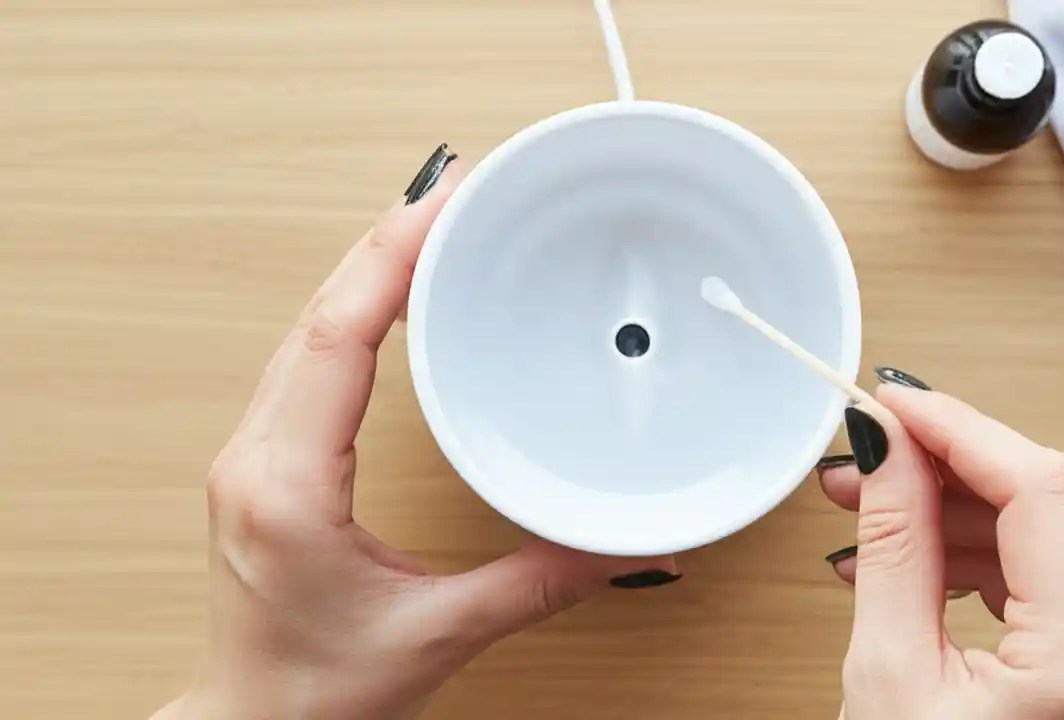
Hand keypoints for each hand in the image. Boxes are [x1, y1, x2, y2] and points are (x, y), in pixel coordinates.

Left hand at [152, 145, 677, 719]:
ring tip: (432, 223)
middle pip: (318, 312)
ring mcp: (253, 454)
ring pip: (306, 328)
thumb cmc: (314, 696)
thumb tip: (624, 547)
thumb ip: (540, 582)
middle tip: (458, 191)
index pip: (336, 337)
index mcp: (288, 485)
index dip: (390, 259)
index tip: (443, 205)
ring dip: (366, 268)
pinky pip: (306, 357)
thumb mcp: (439, 635)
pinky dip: (352, 310)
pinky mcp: (266, 460)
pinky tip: (388, 294)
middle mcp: (257, 455)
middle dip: (387, 240)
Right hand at [817, 368, 1063, 718]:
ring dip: (956, 501)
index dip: (958, 427)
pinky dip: (976, 548)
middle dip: (952, 458)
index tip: (890, 402)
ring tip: (866, 503)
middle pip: (1054, 497)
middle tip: (869, 444)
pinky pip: (1045, 572)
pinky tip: (910, 549)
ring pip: (1049, 528)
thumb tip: (886, 450)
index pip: (1039, 489)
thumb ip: (893, 545)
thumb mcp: (886, 674)